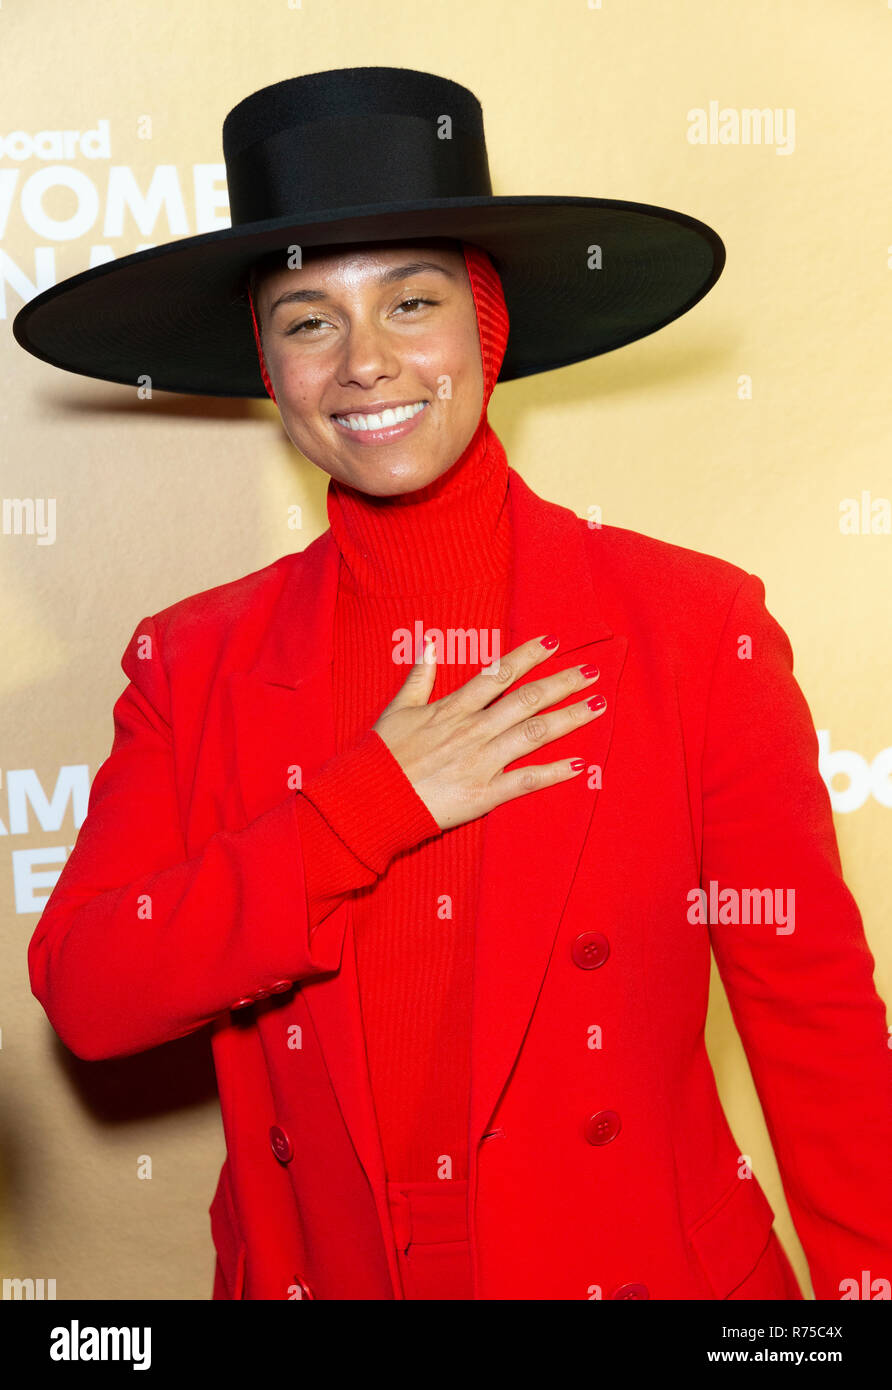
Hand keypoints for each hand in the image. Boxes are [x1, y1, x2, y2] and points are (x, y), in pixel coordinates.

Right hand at [372, 635, 603, 830]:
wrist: (370, 799)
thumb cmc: (381, 755)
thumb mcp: (398, 709)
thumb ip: (419, 676)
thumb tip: (429, 642)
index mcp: (454, 708)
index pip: (499, 674)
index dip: (529, 655)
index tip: (554, 642)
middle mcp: (473, 729)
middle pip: (527, 699)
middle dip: (562, 682)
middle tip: (592, 670)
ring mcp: (481, 761)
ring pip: (534, 733)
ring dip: (569, 718)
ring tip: (598, 706)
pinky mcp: (484, 793)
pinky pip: (526, 780)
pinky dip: (554, 772)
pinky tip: (579, 765)